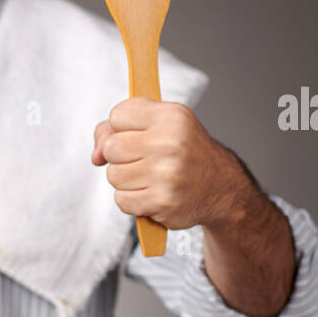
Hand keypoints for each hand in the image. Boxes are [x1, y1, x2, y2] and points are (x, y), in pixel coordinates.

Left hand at [91, 97, 245, 230]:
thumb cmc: (185, 152)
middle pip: (111, 148)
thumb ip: (118, 129)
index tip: (137, 135)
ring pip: (113, 176)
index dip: (121, 128)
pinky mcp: (162, 202)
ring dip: (125, 181)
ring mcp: (167, 174)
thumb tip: (96, 155)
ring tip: (150, 178)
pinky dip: (132, 200)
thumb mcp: (161, 125)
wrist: (221, 187)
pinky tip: (152, 194)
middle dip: (120, 157)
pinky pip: (122, 200)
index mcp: (171, 116)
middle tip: (143, 160)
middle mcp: (171, 142)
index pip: (117, 115)